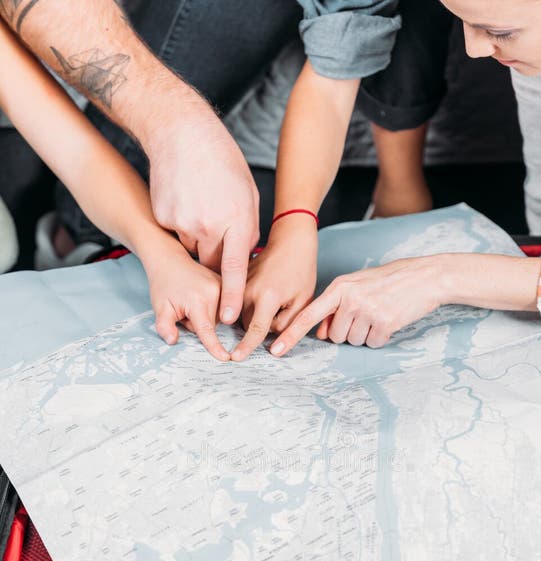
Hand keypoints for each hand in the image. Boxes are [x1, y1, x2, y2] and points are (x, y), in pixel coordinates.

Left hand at [143, 240, 229, 361]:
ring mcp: (223, 287)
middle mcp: (215, 292)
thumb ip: (164, 326)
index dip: (214, 346)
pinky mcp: (226, 284)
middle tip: (184, 311)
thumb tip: (172, 340)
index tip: (224, 358)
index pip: (207, 330)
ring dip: (207, 316)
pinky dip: (213, 308)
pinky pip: (223, 307)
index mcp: (198, 300)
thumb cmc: (164, 285)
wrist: (170, 260)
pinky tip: (201, 298)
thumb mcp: (159, 307)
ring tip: (193, 303)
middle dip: (199, 324)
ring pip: (219, 317)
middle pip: (213, 325)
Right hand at [144, 88, 259, 327]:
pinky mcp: (164, 218)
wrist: (181, 132)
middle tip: (217, 234)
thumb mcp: (247, 193)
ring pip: (192, 250)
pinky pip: (176, 234)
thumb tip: (243, 258)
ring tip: (201, 206)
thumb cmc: (221, 160)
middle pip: (212, 264)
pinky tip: (186, 199)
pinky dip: (181, 224)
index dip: (232, 296)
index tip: (229, 318)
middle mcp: (208, 225)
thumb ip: (246, 229)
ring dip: (198, 239)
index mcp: (235, 219)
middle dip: (217, 260)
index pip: (235, 269)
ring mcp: (182, 223)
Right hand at [231, 215, 318, 361]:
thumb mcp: (302, 302)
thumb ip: (288, 326)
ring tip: (273, 300)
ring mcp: (240, 284)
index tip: (236, 359)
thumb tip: (273, 344)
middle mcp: (248, 291)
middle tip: (280, 309)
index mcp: (267, 296)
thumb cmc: (301, 271)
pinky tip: (265, 293)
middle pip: (247, 324)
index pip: (255, 330)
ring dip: (254, 316)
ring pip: (242, 314)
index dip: (246, 347)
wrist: (290, 242)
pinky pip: (240, 302)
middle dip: (261, 326)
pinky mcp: (237, 281)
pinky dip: (250, 305)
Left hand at [270, 255, 444, 355]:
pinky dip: (381, 337)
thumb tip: (323, 334)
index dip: (290, 336)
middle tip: (367, 314)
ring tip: (380, 314)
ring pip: (354, 341)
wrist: (425, 277)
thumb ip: (336, 307)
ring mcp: (367, 310)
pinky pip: (373, 343)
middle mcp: (349, 299)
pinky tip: (390, 319)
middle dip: (349, 331)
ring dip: (366, 334)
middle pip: (335, 336)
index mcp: (339, 287)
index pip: (307, 315)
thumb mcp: (358, 286)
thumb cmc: (390, 281)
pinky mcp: (384, 322)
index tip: (274, 351)